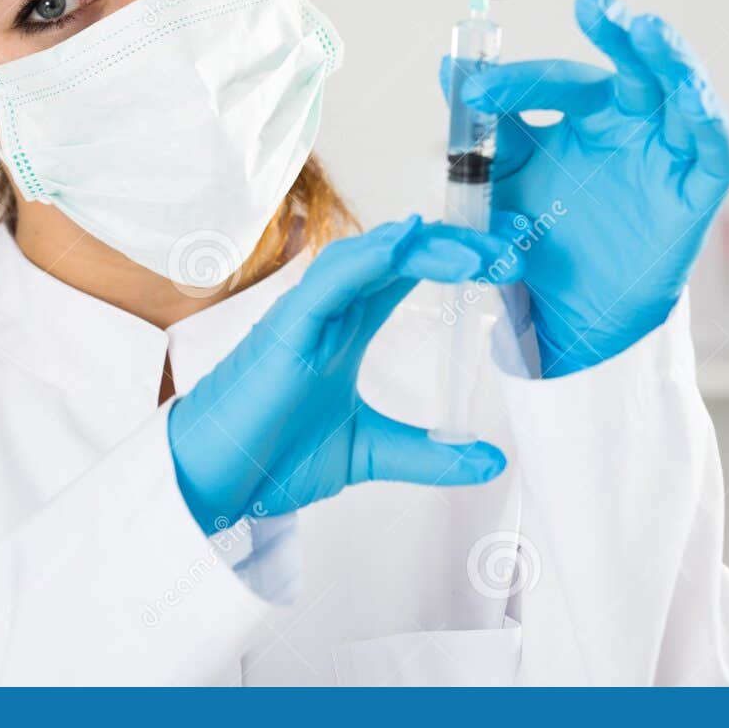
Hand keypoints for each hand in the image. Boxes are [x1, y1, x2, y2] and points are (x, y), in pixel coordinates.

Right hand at [168, 216, 518, 530]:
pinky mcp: (284, 330)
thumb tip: (490, 460)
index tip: (510, 258)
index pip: (410, 273)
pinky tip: (404, 243)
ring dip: (424, 248)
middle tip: (513, 247)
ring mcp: (307, 315)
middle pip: (399, 255)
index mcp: (348, 327)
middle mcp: (330, 310)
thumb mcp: (369, 453)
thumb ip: (430, 455)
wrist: (215, 483)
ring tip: (475, 252)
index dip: (458, 256)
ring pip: (369, 258)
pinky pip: (327, 283)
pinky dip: (366, 259)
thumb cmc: (270, 455)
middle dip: (456, 244)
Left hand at [441, 0, 728, 376]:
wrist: (576, 321)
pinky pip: (712, 145)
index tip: (473, 86)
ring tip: (646, 27)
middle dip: (611, 32)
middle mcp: (622, 126)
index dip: (517, 80)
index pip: (550, 84)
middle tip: (590, 5)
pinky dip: (705, 116)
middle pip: (621, 68)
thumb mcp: (499, 194)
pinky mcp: (698, 187)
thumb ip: (476, 139)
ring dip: (665, 56)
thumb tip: (446, 69)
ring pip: (675, 89)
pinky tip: (690, 94)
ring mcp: (663, 151)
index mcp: (573, 123)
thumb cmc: (542, 249)